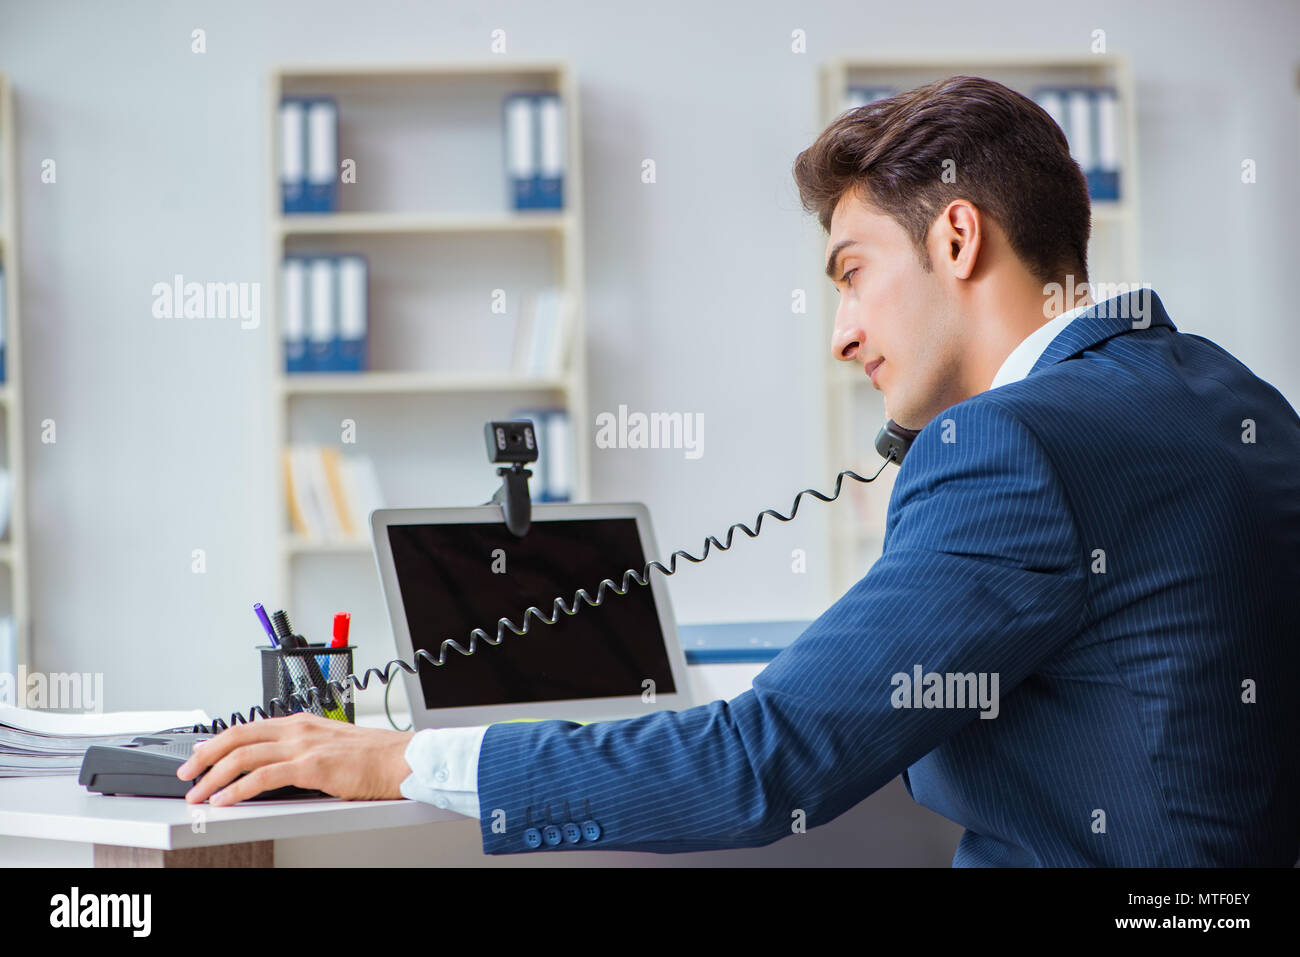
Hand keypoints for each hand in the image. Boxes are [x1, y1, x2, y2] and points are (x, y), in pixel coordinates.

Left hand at [176, 713, 414, 805]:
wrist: (401, 759)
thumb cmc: (373, 757)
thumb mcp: (330, 746)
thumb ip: (301, 752)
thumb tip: (275, 769)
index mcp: (301, 722)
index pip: (248, 727)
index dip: (217, 742)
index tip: (199, 757)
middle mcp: (298, 729)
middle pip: (237, 736)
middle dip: (204, 756)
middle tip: (186, 774)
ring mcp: (304, 746)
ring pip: (244, 755)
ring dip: (214, 776)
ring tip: (198, 793)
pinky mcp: (312, 766)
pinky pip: (264, 777)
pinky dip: (238, 789)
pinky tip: (225, 800)